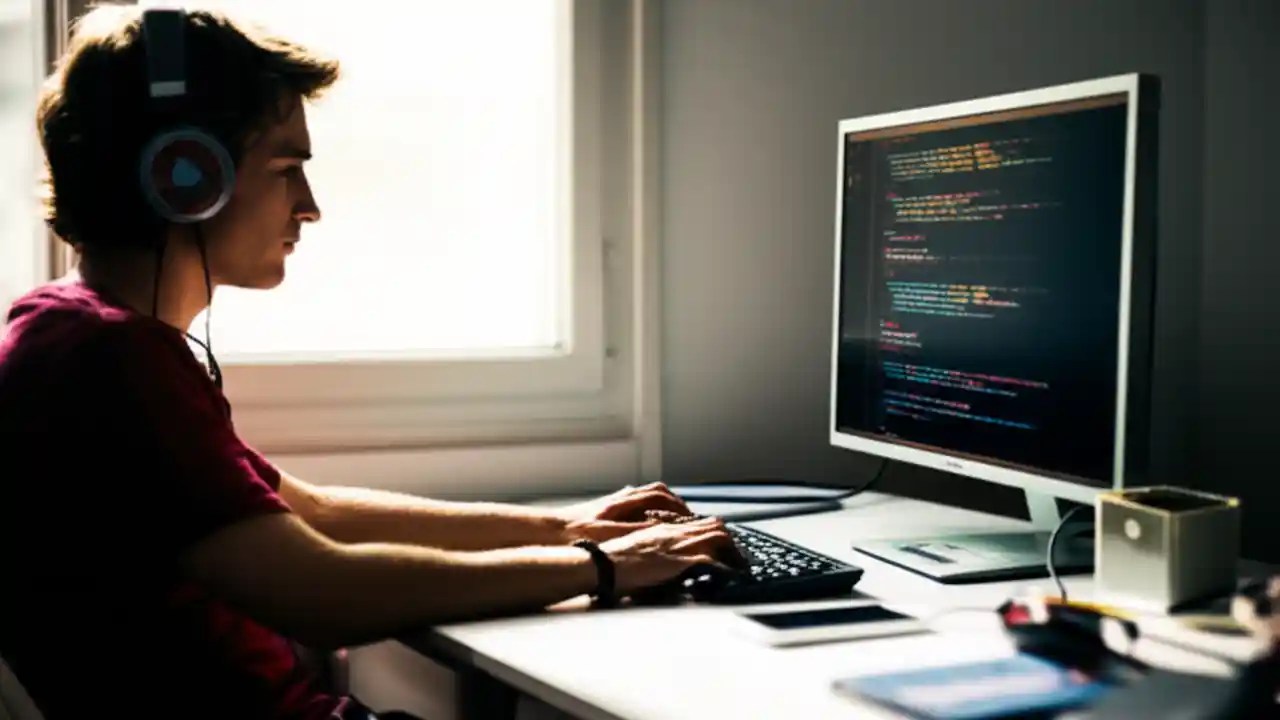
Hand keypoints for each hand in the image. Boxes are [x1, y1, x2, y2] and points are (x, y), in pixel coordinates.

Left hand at [557, 482, 694, 543]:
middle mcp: (618, 498)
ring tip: (669, 522)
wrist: (545, 532)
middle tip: (685, 518)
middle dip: (673, 503)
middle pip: (653, 492)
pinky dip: (644, 513)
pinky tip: (641, 526)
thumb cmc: (576, 534)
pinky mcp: (600, 512)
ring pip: (642, 498)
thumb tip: (662, 530)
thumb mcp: (609, 535)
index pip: (659, 495)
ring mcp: (609, 503)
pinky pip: (631, 506)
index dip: (678, 506)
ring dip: (659, 507)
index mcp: (623, 501)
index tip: (691, 518)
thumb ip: (636, 531)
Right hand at [597, 516, 738, 595]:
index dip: (713, 532)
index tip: (722, 543)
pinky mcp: (682, 559)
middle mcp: (674, 531)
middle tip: (738, 556)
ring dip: (732, 551)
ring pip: (718, 535)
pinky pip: (713, 558)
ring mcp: (679, 544)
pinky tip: (731, 576)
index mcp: (661, 527)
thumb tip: (657, 555)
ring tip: (740, 566)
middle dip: (730, 541)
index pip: (697, 522)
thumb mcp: (631, 547)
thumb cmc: (610, 560)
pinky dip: (724, 567)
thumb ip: (647, 546)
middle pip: (714, 525)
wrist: (601, 564)